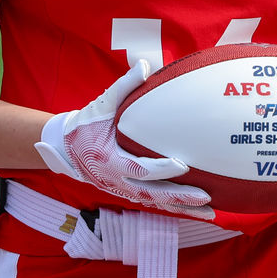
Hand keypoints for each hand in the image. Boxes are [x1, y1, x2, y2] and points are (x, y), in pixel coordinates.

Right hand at [33, 61, 213, 218]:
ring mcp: (124, 190)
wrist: (66, 149)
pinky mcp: (129, 193)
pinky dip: (175, 208)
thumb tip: (145, 65)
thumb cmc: (87, 124)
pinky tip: (197, 210)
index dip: (160, 168)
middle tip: (205, 197)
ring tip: (210, 211)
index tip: (182, 165)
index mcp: (110, 160)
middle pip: (152, 193)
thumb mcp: (101, 105)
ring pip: (156, 202)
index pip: (138, 168)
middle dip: (180, 197)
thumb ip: (124, 86)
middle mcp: (118, 180)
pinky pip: (155, 203)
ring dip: (182, 207)